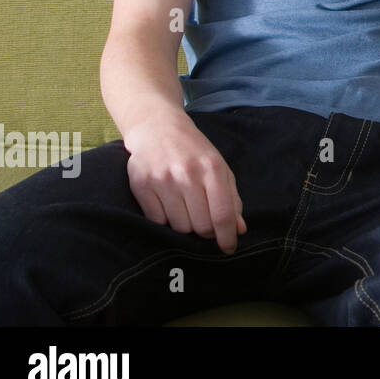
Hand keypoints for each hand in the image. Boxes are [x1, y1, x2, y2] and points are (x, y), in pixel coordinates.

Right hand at [123, 108, 246, 254]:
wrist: (158, 129)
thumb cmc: (194, 151)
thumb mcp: (219, 168)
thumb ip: (231, 199)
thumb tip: (239, 230)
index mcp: (212, 169)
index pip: (222, 215)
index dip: (227, 237)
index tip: (229, 249)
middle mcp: (187, 175)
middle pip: (201, 226)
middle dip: (206, 230)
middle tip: (204, 220)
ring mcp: (162, 180)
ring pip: (179, 227)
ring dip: (185, 224)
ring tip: (185, 206)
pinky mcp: (140, 185)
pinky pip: (157, 222)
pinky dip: (165, 220)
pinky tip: (168, 203)